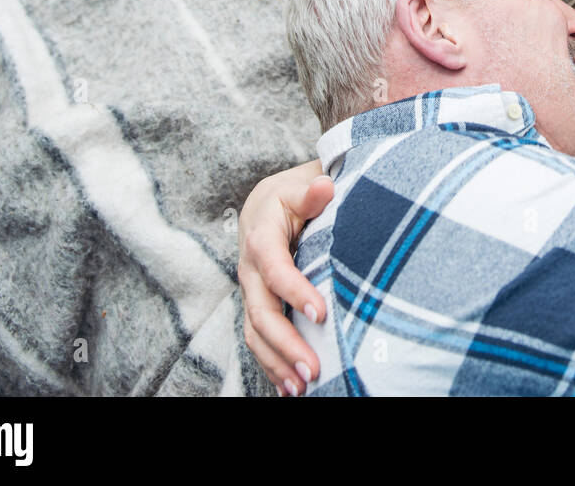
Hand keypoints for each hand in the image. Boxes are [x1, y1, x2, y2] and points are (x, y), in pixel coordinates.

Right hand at [238, 159, 333, 395]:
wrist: (265, 204)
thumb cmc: (290, 195)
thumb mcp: (298, 187)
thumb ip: (311, 192)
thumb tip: (324, 185)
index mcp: (261, 237)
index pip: (275, 268)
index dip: (295, 291)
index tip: (321, 314)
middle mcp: (250, 270)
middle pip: (261, 312)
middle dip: (286, 343)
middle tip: (313, 368)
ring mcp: (251, 291)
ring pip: (256, 332)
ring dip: (277, 362)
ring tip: (303, 386)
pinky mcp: (256, 305)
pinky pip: (257, 339)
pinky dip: (272, 364)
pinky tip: (288, 388)